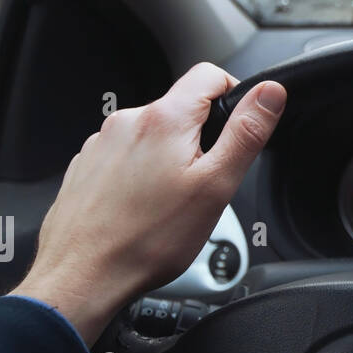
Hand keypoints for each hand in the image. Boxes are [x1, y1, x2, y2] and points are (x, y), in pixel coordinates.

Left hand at [11, 63, 285, 343]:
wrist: (81, 278)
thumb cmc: (146, 240)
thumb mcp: (216, 186)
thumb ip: (246, 133)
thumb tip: (270, 94)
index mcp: (164, 119)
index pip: (210, 74)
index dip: (234, 95)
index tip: (236, 131)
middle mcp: (126, 122)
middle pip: (181, 108)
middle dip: (201, 138)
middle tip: (203, 183)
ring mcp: (101, 144)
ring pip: (153, 134)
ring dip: (169, 157)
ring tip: (169, 202)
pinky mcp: (86, 166)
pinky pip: (126, 156)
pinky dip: (140, 174)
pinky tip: (141, 208)